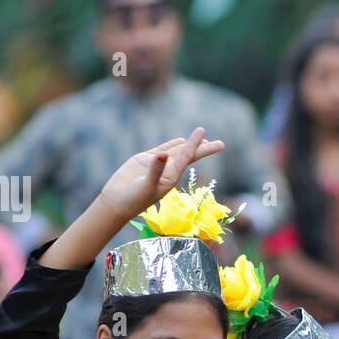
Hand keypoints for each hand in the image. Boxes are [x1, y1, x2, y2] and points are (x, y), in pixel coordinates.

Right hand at [95, 127, 224, 222]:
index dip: (196, 145)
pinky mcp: (145, 160)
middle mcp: (168, 170)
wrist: (117, 203)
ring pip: (177, 150)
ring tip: (203, 138)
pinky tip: (180, 141)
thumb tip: (164, 154)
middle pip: (189, 155)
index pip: (187, 157)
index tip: (205, 135)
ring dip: (189, 145)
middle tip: (222, 144)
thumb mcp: (146, 186)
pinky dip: (172, 145)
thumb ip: (155, 170)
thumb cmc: (133, 199)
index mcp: (172, 176)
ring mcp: (157, 164)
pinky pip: (162, 150)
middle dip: (204, 148)